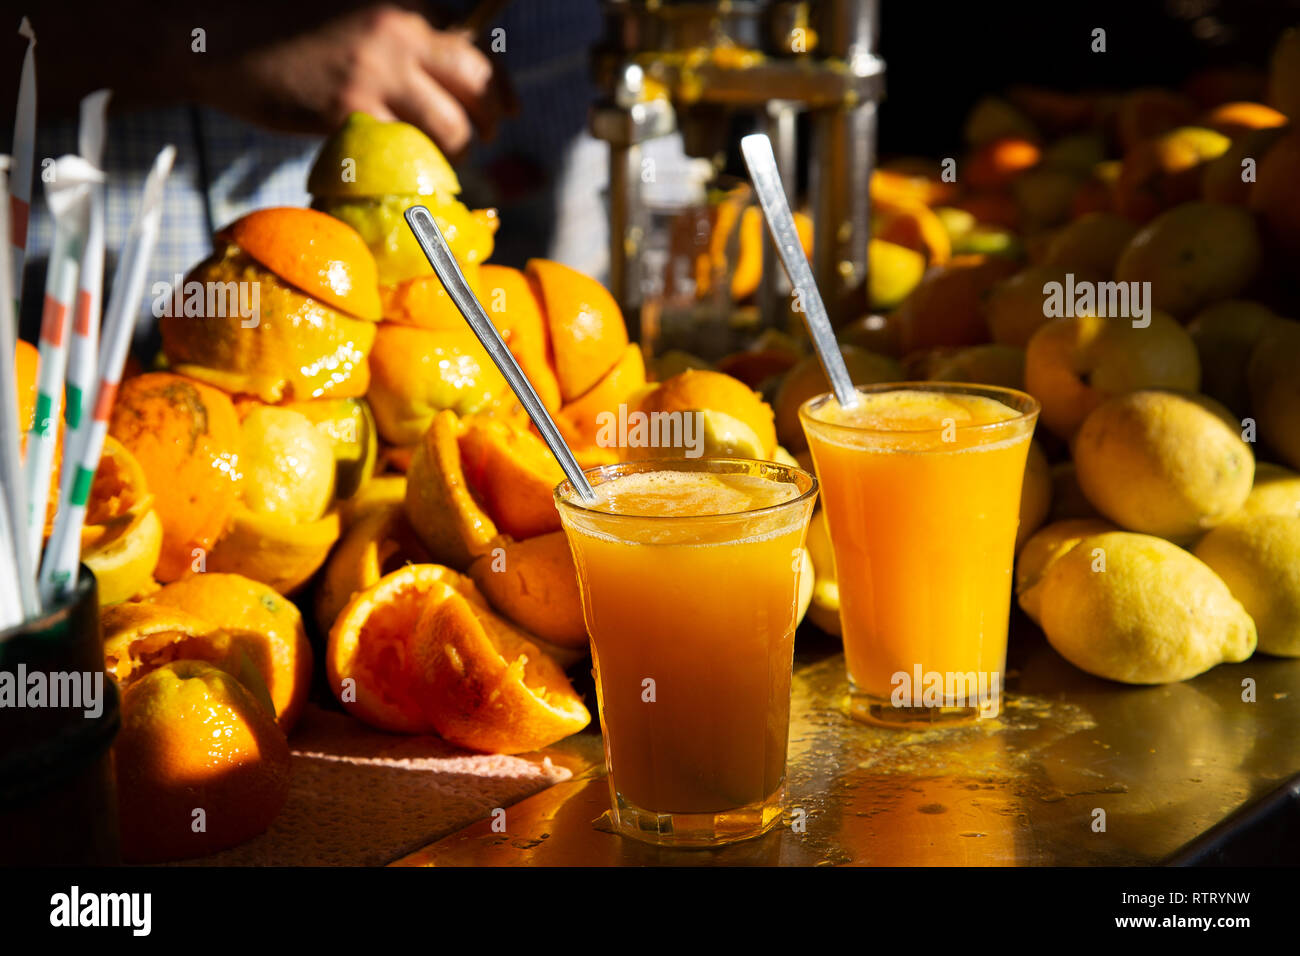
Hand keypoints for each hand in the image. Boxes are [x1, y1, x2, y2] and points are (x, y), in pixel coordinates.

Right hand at [213, 4, 506, 155]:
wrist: (213, 32)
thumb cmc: (278, 23)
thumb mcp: (350, 11)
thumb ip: (398, 37)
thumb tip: (441, 75)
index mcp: (404, 3)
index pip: (475, 45)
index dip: (499, 83)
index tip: (509, 108)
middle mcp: (399, 30)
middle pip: (477, 82)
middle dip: (491, 116)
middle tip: (487, 137)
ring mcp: (377, 71)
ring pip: (451, 125)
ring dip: (455, 149)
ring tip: (443, 159)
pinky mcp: (350, 109)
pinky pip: (405, 148)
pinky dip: (412, 165)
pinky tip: (403, 170)